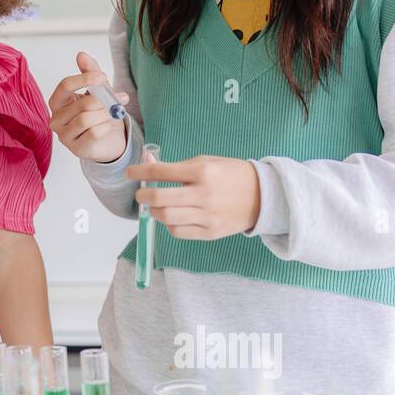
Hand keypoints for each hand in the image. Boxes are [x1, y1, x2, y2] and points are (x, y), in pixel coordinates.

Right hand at [47, 51, 130, 163]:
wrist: (109, 138)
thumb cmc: (98, 112)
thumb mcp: (97, 89)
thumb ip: (89, 71)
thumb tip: (81, 54)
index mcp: (57, 101)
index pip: (65, 85)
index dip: (84, 79)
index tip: (103, 77)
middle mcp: (55, 119)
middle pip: (81, 104)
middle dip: (104, 100)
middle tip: (119, 99)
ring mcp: (64, 136)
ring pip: (86, 119)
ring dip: (106, 114)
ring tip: (114, 113)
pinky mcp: (76, 149)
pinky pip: (93, 133)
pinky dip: (105, 127)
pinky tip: (108, 125)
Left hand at [129, 155, 260, 239]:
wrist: (263, 196)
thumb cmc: (231, 175)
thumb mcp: (206, 161)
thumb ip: (177, 166)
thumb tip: (148, 164)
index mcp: (202, 171)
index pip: (161, 172)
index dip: (140, 172)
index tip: (130, 172)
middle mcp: (204, 194)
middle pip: (159, 198)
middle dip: (143, 196)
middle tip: (140, 194)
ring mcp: (207, 216)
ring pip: (166, 218)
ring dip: (154, 212)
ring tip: (155, 206)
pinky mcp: (210, 232)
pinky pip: (179, 231)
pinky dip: (169, 225)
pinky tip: (171, 217)